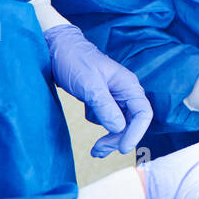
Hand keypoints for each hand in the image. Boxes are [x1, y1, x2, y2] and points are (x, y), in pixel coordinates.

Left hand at [44, 24, 151, 157]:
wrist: (56, 48)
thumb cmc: (74, 61)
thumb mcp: (89, 85)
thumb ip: (105, 106)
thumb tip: (119, 129)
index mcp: (128, 85)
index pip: (143, 113)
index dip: (136, 133)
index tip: (122, 149)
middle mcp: (125, 91)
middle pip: (132, 122)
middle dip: (118, 138)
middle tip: (98, 150)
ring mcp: (114, 95)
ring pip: (121, 123)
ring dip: (111, 137)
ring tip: (96, 150)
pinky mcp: (102, 99)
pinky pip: (108, 118)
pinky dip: (101, 126)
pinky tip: (88, 118)